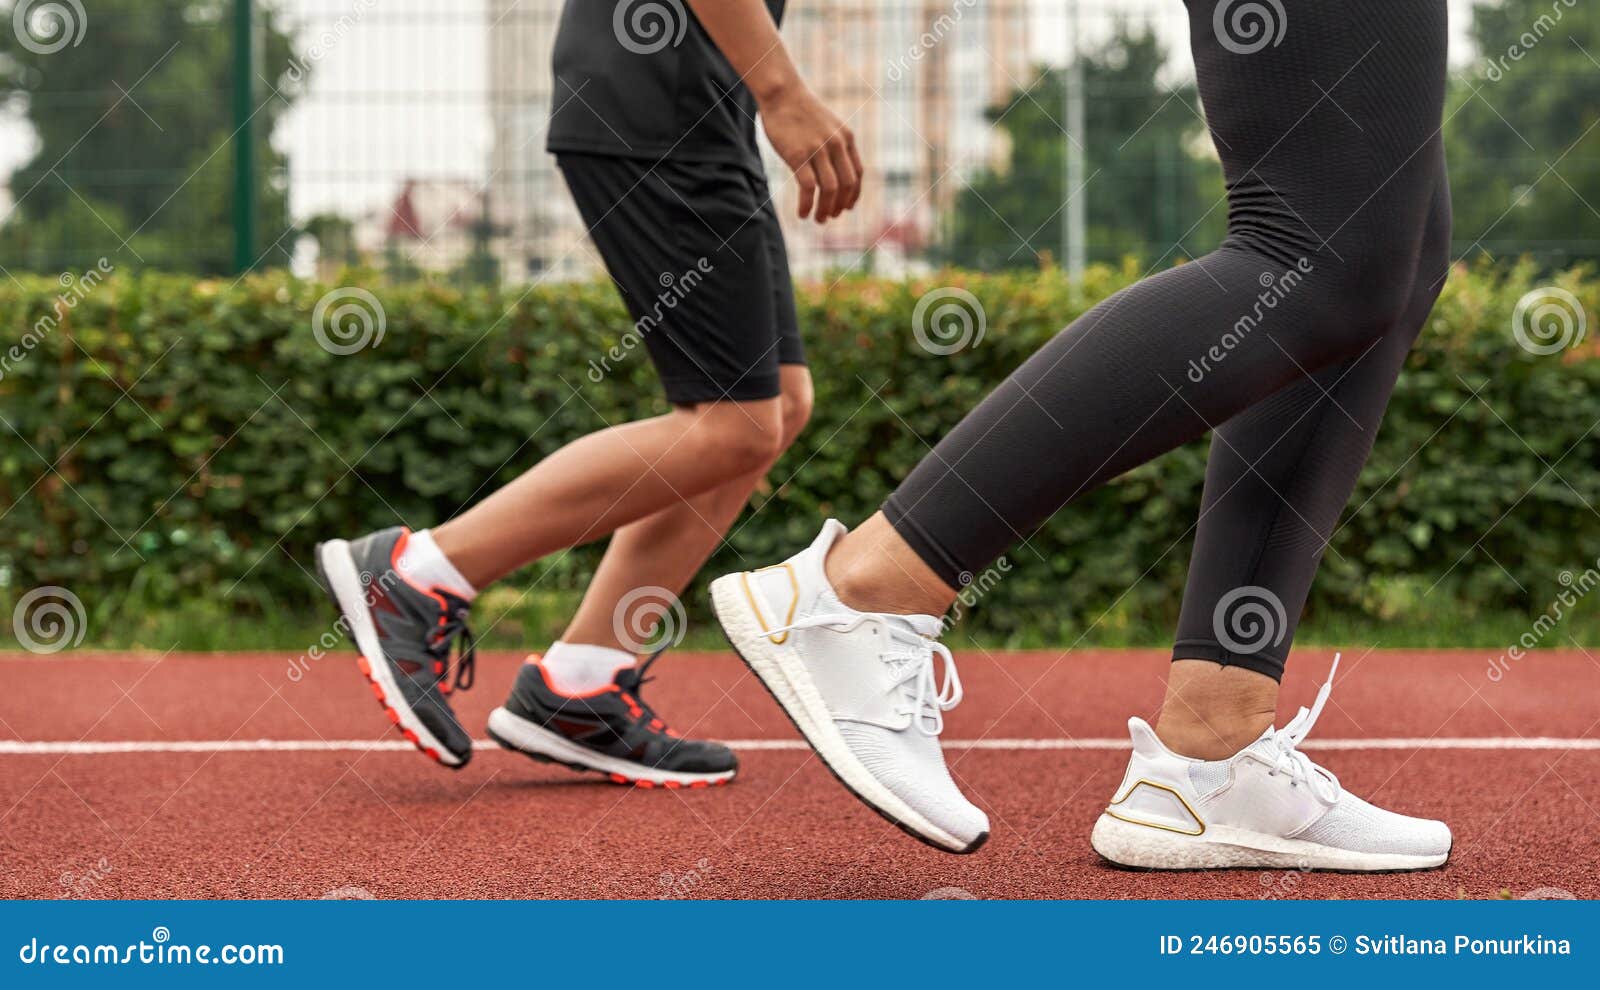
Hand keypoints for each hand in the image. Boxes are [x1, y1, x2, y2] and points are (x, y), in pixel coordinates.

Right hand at [758, 85, 862, 223]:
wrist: (783, 93)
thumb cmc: (802, 112)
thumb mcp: (828, 126)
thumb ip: (835, 146)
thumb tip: (835, 172)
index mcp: (846, 139)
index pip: (857, 175)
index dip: (853, 195)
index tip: (846, 208)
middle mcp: (836, 145)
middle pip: (845, 185)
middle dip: (839, 206)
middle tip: (830, 218)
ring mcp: (818, 149)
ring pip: (828, 190)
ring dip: (824, 210)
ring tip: (818, 220)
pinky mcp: (798, 155)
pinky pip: (807, 188)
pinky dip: (807, 205)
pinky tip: (802, 214)